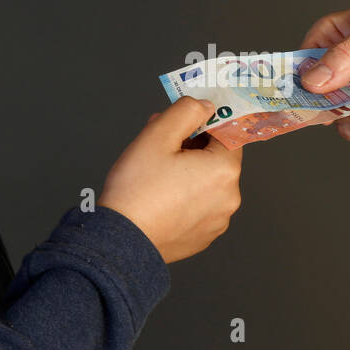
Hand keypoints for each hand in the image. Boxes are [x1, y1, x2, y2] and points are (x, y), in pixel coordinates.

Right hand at [98, 96, 242, 263]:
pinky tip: (160, 196)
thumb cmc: (137, 191)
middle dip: (191, 146)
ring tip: (155, 171)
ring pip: (207, 183)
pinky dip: (185, 197)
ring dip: (188, 171)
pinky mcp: (203, 237)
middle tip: (161, 143)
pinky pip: (199, 207)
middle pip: (216, 159)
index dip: (204, 123)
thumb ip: (186, 111)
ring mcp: (217, 221)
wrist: (120, 242)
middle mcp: (229, 198)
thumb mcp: (157, 134)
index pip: (226, 133)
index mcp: (224, 171)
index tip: (186, 121)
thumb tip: (205, 107)